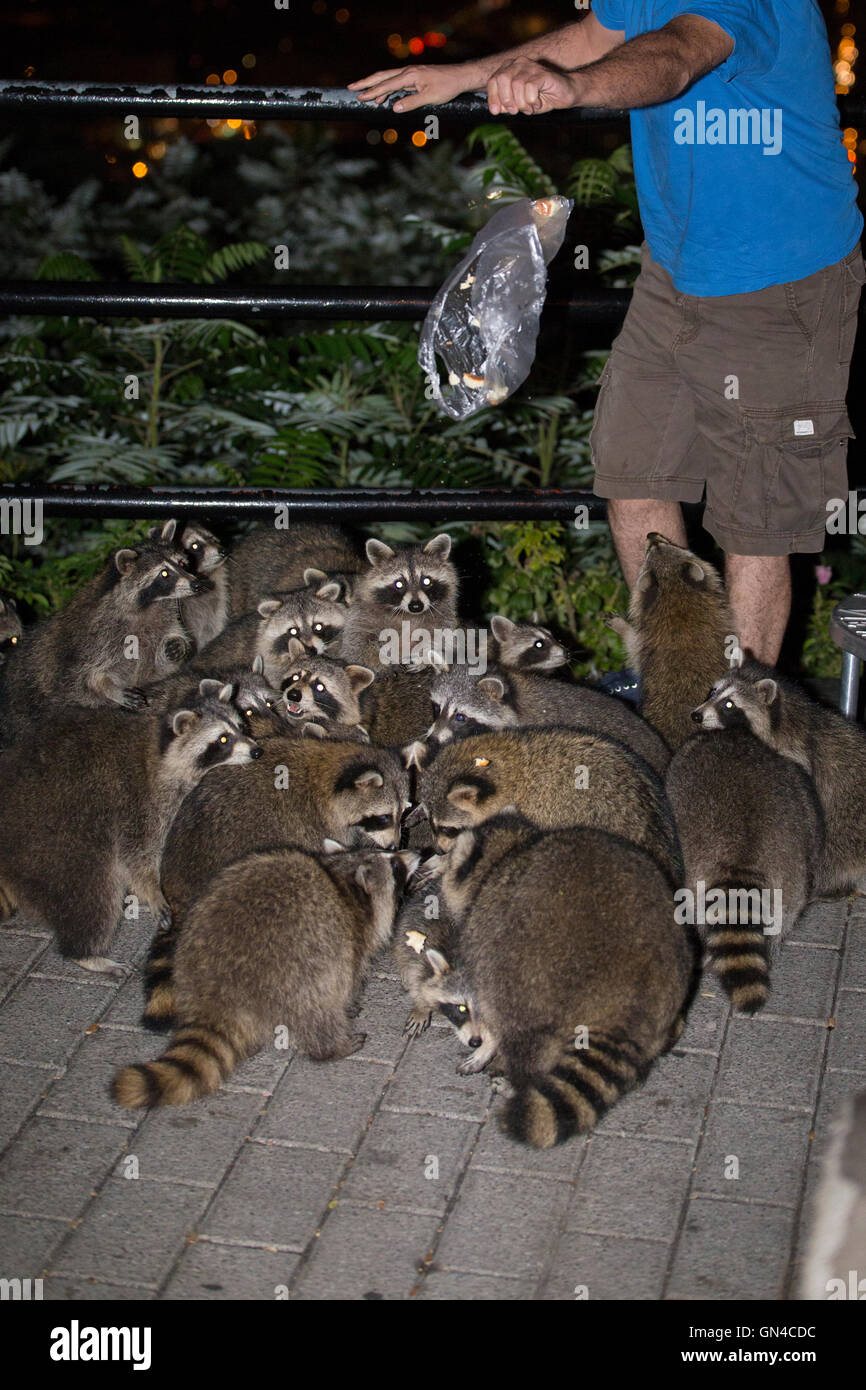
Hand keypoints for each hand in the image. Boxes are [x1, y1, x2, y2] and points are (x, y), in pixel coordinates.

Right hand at [347, 62, 473, 112]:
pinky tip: (383, 98)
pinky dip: (387, 89)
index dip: (372, 92)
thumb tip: (394, 108)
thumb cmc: (447, 87)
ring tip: (364, 95)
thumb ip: (411, 103)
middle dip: (366, 83)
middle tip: (351, 87)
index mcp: (410, 76)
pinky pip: (396, 82)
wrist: (460, 77)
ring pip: (388, 79)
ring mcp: (411, 74)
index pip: (386, 85)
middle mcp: (408, 72)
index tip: (359, 97)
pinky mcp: (415, 77)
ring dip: (375, 86)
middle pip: (382, 76)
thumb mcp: (430, 98)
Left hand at [487, 58, 578, 114]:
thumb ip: (507, 105)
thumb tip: (497, 108)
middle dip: (506, 99)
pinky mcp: (543, 73)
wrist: (564, 94)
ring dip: (521, 103)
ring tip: (530, 107)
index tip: (496, 111)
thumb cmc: (541, 98)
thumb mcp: (520, 104)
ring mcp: (531, 67)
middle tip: (514, 110)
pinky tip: (537, 103)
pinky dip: (531, 101)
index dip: (493, 97)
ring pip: (516, 85)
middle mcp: (519, 63)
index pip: (493, 80)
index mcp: (510, 68)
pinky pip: (530, 87)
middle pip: (502, 79)